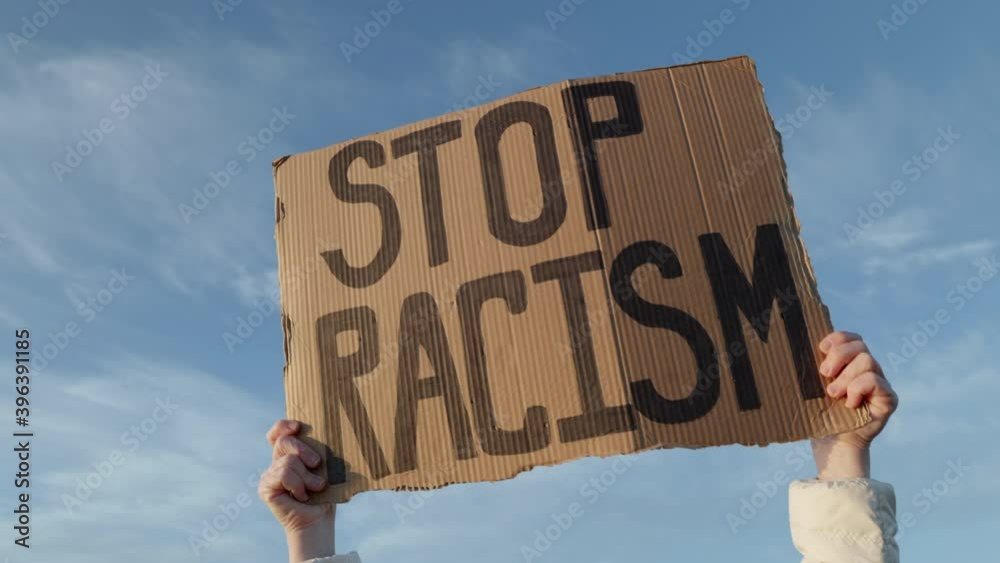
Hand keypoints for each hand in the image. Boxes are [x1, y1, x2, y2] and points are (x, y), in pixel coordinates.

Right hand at [259, 419, 335, 561]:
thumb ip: (318, 452)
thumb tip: (330, 434)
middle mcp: (276, 463)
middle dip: (303, 450)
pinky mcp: (266, 487)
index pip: (277, 434)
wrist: (318, 520)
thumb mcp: (324, 468)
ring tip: (314, 488)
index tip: (297, 427)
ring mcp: (269, 475)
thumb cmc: (325, 493)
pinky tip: (301, 495)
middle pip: (284, 442)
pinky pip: (284, 474)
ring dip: (306, 476)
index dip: (283, 426)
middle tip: (317, 463)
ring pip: (288, 461)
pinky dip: (298, 484)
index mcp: (289, 455)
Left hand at [810, 331, 898, 479]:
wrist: (832, 443)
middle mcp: (868, 370)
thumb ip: (814, 368)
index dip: (839, 338)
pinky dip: (858, 388)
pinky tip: (849, 403)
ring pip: (867, 361)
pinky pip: (876, 380)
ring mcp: (880, 383)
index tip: (821, 348)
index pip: (852, 338)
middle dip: (839, 356)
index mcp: (850, 363)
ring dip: (846, 377)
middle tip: (824, 373)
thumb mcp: (813, 387)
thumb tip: (795, 347)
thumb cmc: (819, 414)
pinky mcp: (888, 398)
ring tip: (833, 394)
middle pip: (860, 345)